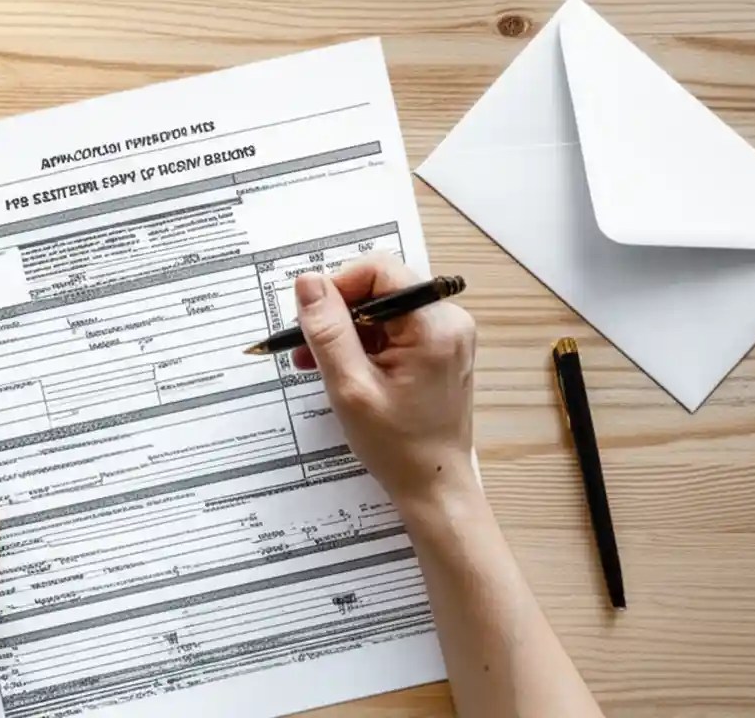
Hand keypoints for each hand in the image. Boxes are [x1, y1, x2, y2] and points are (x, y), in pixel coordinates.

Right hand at [292, 254, 475, 503]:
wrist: (433, 484)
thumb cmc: (398, 446)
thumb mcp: (350, 387)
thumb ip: (328, 331)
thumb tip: (308, 283)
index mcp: (434, 326)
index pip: (380, 270)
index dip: (338, 285)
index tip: (311, 316)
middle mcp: (448, 321)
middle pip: (379, 288)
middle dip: (338, 314)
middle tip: (305, 346)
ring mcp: (446, 335)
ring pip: (381, 309)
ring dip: (345, 331)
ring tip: (315, 362)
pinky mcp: (438, 348)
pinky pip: (392, 328)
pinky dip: (363, 343)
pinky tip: (339, 366)